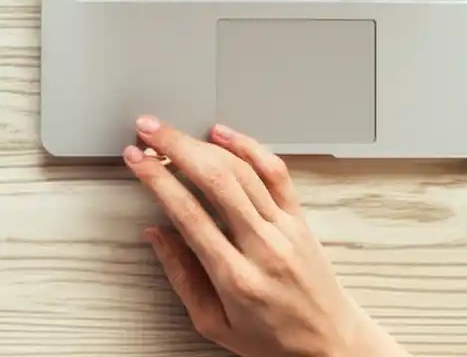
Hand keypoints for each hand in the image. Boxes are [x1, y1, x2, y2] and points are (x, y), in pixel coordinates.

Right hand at [125, 117, 410, 356]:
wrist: (329, 342)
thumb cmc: (272, 339)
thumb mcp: (213, 323)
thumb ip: (181, 277)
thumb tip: (155, 235)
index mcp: (236, 277)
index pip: (189, 214)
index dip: (157, 179)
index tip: (136, 159)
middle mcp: (264, 247)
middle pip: (215, 180)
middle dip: (176, 148)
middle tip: (148, 130)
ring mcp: (285, 228)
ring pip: (243, 170)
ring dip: (203, 144)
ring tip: (175, 131)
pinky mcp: (300, 218)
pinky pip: (275, 172)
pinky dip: (248, 146)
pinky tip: (223, 134)